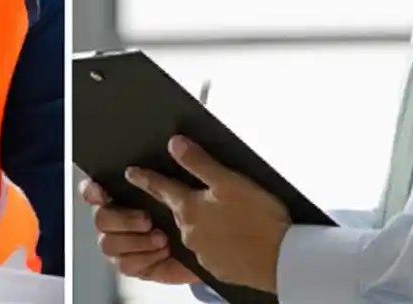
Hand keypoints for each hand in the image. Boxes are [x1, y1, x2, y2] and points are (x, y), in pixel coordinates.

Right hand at [79, 177, 200, 284]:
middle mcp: (114, 220)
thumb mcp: (178, 190)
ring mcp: (120, 244)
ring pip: (109, 244)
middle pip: (99, 219)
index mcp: (120, 196)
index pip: (92, 191)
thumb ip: (161, 178)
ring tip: (162, 239)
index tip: (101, 192)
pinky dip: (146, 259)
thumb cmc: (188, 212)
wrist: (206, 246)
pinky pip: (126, 265)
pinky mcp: (131, 265)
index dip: (91, 191)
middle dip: (123, 220)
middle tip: (147, 219)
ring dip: (136, 242)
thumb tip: (161, 156)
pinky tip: (163, 252)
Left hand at [126, 136, 291, 293]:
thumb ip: (198, 162)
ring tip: (227, 218)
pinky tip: (234, 237)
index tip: (131, 173)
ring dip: (203, 224)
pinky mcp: (216, 268)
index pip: (160, 188)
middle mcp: (188, 232)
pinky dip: (217, 242)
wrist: (282, 260)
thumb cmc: (259, 219)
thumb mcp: (228, 181)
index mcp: (189, 209)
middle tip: (202, 197)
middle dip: (185, 202)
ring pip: (195, 232)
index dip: (144, 178)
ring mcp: (201, 253)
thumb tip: (175, 144)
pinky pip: (210, 251)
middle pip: (179, 211)